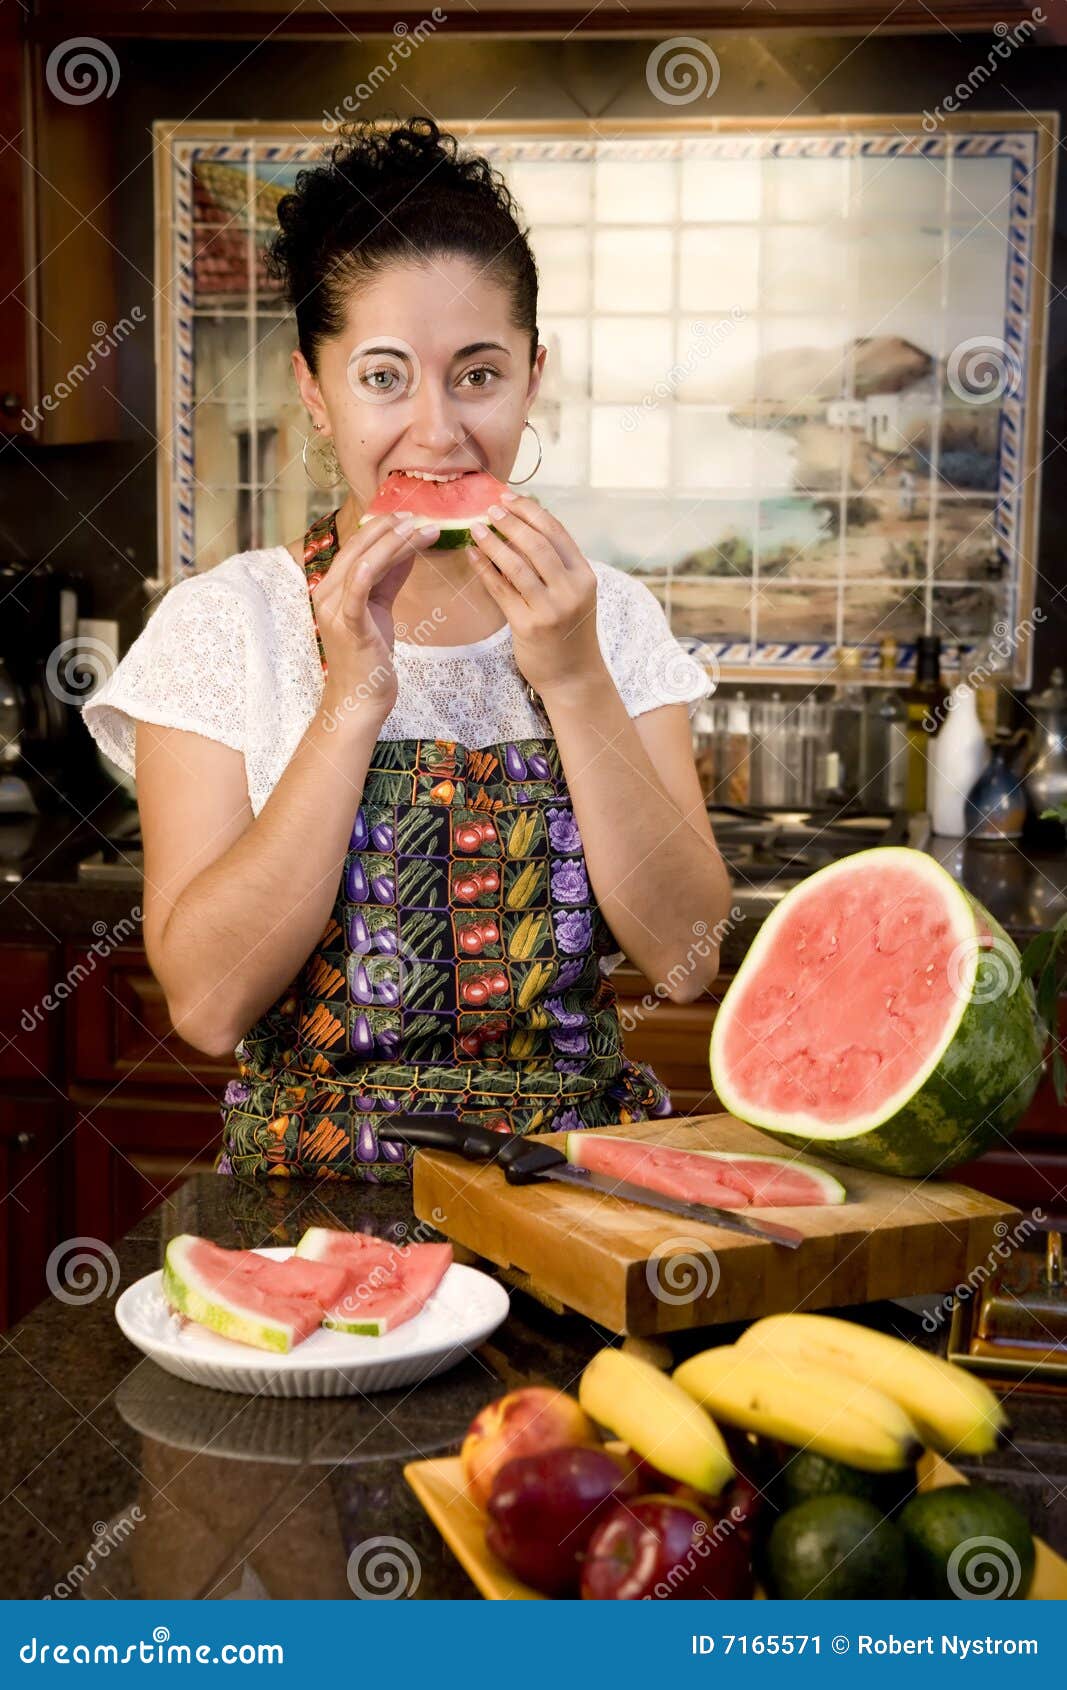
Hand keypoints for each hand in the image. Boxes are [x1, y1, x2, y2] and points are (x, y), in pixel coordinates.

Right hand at [313, 512, 439, 724]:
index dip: (383, 527)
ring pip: (364, 562)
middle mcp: (325, 592)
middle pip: (359, 548)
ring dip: (395, 542)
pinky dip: (371, 568)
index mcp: (332, 587)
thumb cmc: (371, 657)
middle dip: (391, 528)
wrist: (361, 700)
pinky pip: (357, 590)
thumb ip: (390, 578)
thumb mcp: (381, 608)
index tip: (410, 514)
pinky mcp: (348, 625)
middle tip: (420, 516)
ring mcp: (333, 609)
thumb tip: (408, 547)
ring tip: (422, 529)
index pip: (357, 546)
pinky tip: (391, 551)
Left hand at [466, 492, 604, 697]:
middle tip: (490, 509)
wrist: (573, 676)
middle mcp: (571, 589)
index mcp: (584, 575)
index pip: (556, 531)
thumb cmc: (569, 631)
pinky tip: (472, 555)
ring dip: (493, 542)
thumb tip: (521, 526)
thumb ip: (556, 565)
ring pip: (516, 564)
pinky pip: (500, 590)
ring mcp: (550, 609)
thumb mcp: (573, 594)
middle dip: (510, 522)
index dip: (530, 510)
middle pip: (536, 543)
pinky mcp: (528, 626)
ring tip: (476, 528)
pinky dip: (484, 569)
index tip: (509, 498)